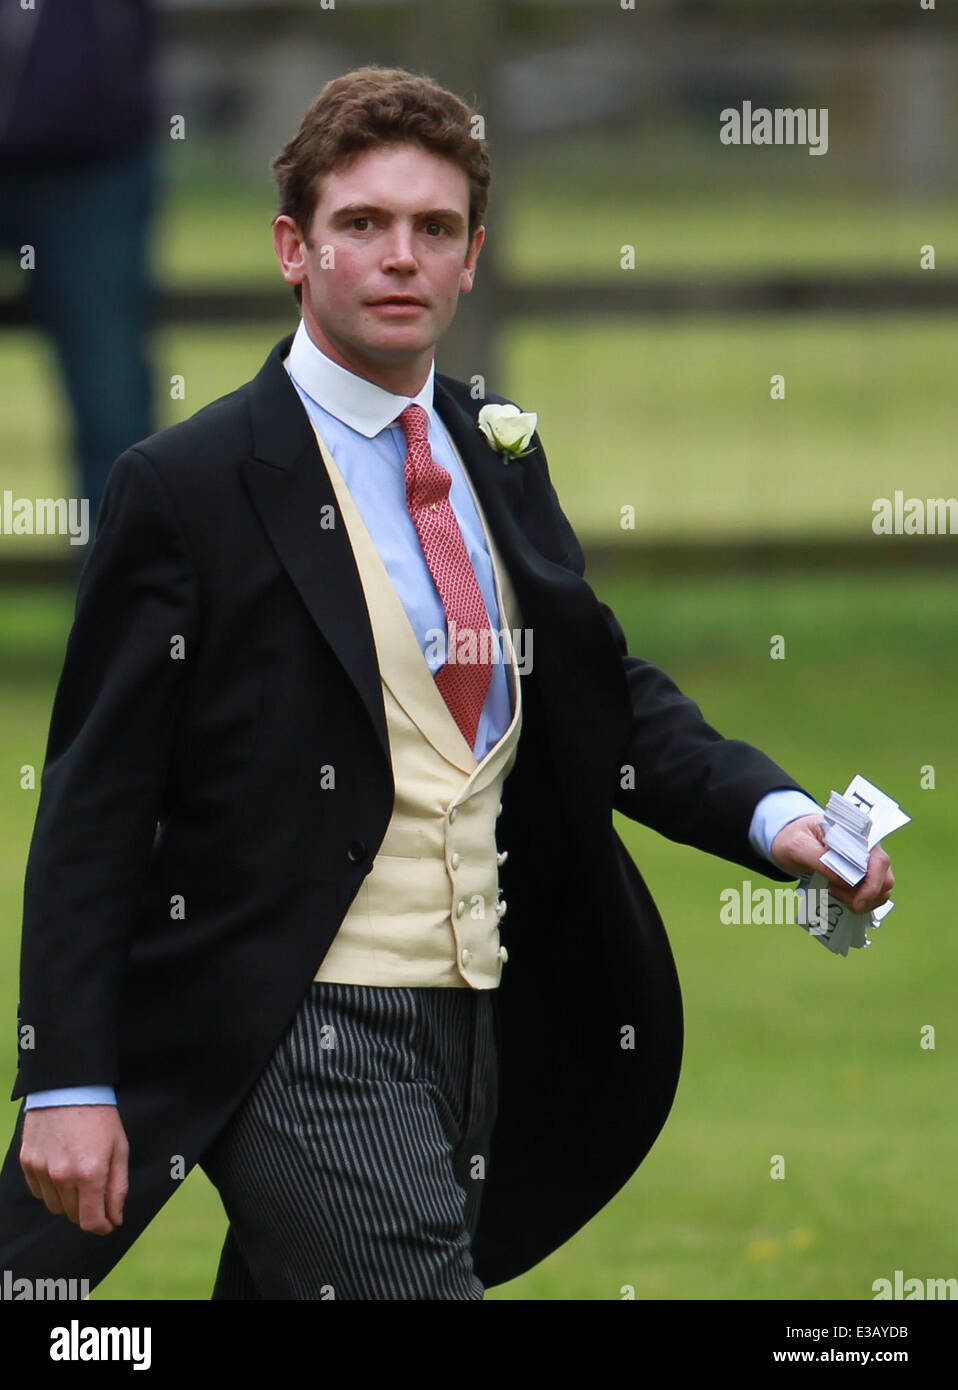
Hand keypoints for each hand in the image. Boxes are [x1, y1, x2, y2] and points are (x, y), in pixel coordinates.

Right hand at [19, 1104, 128, 1234]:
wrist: (69, 1088)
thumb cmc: (99, 1117)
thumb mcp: (119, 1149)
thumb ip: (118, 1188)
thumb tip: (115, 1218)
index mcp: (90, 1173)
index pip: (91, 1221)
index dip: (102, 1227)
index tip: (109, 1223)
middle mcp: (63, 1176)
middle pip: (73, 1216)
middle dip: (88, 1210)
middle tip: (96, 1189)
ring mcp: (42, 1170)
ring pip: (55, 1206)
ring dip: (69, 1200)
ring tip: (78, 1174)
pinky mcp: (27, 1162)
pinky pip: (39, 1192)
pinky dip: (51, 1188)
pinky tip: (61, 1168)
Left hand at [770, 813, 894, 914]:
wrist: (790, 842)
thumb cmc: (795, 838)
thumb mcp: (798, 846)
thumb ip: (819, 859)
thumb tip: (845, 881)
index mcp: (858, 835)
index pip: (879, 860)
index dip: (871, 884)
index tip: (851, 898)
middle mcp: (869, 850)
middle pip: (885, 880)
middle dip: (865, 897)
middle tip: (834, 895)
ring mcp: (868, 866)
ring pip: (881, 892)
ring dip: (862, 902)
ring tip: (833, 895)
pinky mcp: (863, 880)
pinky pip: (871, 898)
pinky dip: (858, 904)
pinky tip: (838, 900)